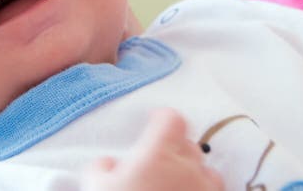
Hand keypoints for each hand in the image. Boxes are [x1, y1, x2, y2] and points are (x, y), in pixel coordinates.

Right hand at [81, 108, 223, 190]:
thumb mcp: (94, 187)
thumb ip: (101, 168)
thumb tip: (109, 164)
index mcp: (158, 154)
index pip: (171, 120)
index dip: (162, 118)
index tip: (153, 120)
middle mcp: (188, 169)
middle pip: (190, 144)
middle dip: (176, 148)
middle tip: (159, 161)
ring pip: (208, 172)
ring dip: (195, 173)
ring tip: (177, 185)